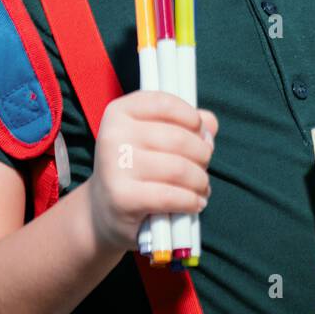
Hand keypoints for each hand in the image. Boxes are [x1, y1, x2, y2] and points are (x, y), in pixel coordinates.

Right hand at [86, 90, 216, 252]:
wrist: (103, 210)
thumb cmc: (134, 168)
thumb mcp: (152, 138)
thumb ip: (184, 124)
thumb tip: (211, 123)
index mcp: (119, 112)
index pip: (166, 103)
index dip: (192, 118)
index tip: (200, 133)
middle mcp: (113, 135)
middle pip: (179, 139)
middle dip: (203, 155)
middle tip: (203, 167)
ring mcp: (115, 166)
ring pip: (179, 169)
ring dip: (200, 181)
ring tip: (201, 188)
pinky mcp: (122, 197)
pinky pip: (172, 196)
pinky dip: (192, 201)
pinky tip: (195, 203)